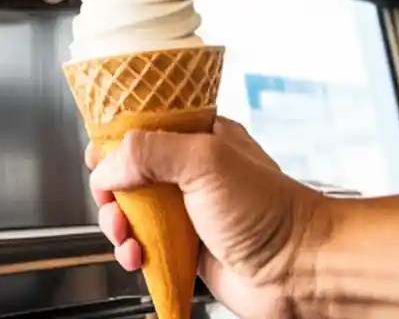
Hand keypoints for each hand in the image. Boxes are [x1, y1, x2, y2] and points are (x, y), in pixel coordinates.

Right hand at [86, 117, 329, 317]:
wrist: (298, 271)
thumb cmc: (269, 211)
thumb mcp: (204, 161)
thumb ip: (149, 152)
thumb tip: (107, 166)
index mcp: (199, 138)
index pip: (143, 127)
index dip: (115, 141)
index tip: (100, 156)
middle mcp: (191, 172)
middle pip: (129, 173)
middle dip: (111, 190)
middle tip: (111, 202)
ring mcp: (188, 211)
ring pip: (132, 212)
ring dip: (118, 225)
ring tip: (125, 235)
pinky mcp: (186, 249)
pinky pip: (145, 246)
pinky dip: (132, 252)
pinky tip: (137, 256)